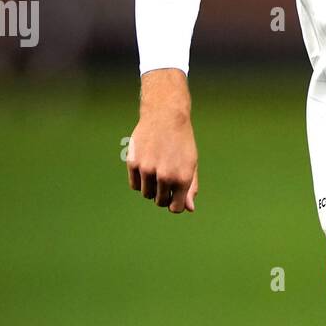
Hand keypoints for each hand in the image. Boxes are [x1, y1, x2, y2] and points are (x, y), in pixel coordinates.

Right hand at [127, 69, 198, 213]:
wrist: (165, 116)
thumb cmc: (182, 142)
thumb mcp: (191, 164)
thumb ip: (190, 188)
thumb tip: (189, 209)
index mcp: (182, 178)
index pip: (175, 208)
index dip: (175, 204)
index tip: (174, 197)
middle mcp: (165, 176)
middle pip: (160, 202)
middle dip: (163, 195)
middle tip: (166, 180)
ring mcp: (147, 170)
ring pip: (146, 194)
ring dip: (151, 188)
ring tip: (157, 171)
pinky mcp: (133, 163)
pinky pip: (135, 184)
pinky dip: (140, 181)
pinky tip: (147, 167)